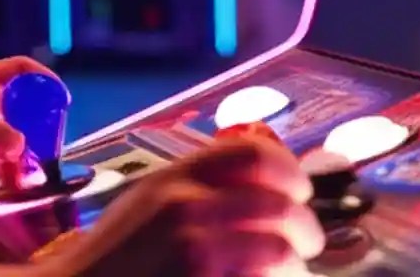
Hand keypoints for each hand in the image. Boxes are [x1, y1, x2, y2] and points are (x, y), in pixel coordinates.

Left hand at [0, 57, 62, 204]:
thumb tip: (20, 142)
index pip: (17, 69)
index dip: (42, 77)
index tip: (60, 98)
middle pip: (26, 100)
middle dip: (42, 118)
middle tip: (53, 140)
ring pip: (20, 128)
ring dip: (32, 146)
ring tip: (37, 167)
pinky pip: (9, 153)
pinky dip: (17, 165)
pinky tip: (18, 182)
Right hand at [42, 137, 324, 276]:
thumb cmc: (110, 263)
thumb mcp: (145, 207)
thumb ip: (193, 191)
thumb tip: (261, 190)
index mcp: (172, 178)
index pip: (252, 155)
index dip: (290, 172)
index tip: (301, 191)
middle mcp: (185, 205)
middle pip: (278, 203)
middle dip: (306, 228)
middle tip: (309, 245)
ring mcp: (194, 249)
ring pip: (280, 248)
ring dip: (296, 265)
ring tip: (294, 274)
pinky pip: (265, 276)